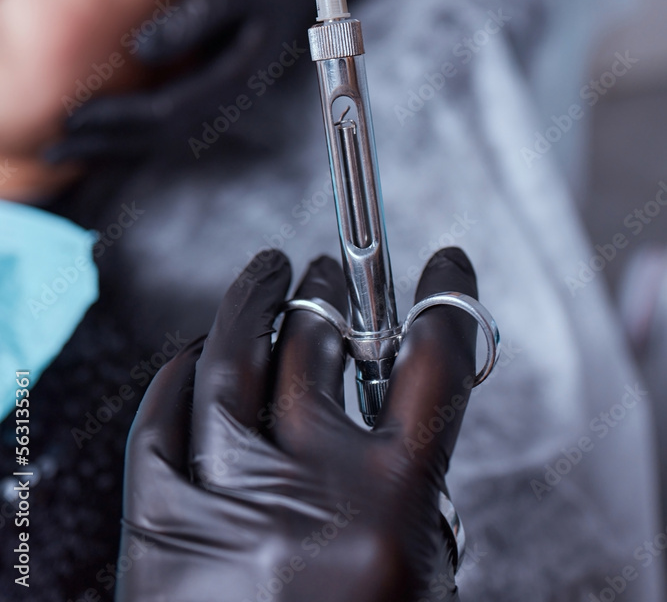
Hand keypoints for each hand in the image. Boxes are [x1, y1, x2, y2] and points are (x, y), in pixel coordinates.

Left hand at [46, 0, 423, 161]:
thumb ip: (195, 16)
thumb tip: (140, 50)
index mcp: (241, 76)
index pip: (170, 111)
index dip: (119, 121)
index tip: (72, 120)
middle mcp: (237, 96)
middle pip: (165, 134)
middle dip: (110, 143)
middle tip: (55, 150)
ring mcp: (235, 95)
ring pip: (173, 134)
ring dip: (123, 144)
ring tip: (77, 148)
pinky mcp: (230, 86)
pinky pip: (182, 120)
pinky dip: (145, 130)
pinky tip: (121, 130)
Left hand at [116, 247, 477, 601]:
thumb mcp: (414, 582)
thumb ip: (410, 493)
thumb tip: (394, 416)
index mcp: (389, 512)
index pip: (433, 363)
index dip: (446, 300)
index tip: (445, 273)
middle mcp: (305, 489)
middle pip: (321, 341)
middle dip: (332, 292)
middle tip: (331, 274)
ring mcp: (221, 494)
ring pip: (235, 352)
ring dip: (255, 298)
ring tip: (268, 273)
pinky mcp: (155, 516)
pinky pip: (166, 409)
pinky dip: (185, 370)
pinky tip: (199, 354)